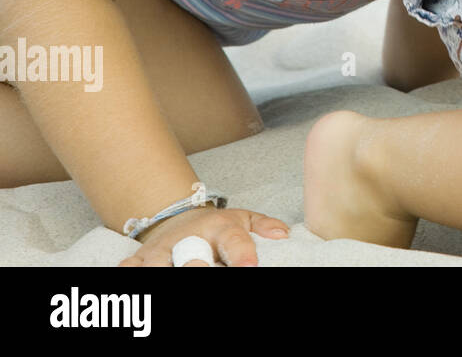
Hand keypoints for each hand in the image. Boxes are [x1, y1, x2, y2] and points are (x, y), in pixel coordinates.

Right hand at [118, 205, 289, 266]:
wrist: (178, 217)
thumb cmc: (218, 227)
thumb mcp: (244, 219)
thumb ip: (263, 226)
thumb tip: (284, 234)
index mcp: (221, 228)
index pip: (234, 241)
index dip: (241, 255)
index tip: (249, 267)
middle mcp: (189, 239)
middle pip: (191, 261)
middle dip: (197, 270)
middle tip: (204, 272)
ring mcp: (161, 250)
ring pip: (156, 267)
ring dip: (161, 274)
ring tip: (165, 283)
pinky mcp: (139, 259)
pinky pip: (128, 269)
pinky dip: (131, 275)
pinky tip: (136, 294)